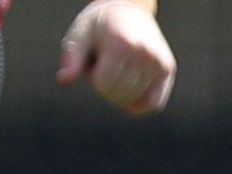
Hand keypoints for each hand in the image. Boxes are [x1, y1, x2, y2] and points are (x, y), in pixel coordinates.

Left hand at [58, 0, 176, 115]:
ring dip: (121, 94)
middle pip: (118, 94)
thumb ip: (72, 58)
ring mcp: (159, 62)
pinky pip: (153, 104)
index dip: (93, 78)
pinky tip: (131, 93)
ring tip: (119, 72)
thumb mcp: (80, 35)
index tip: (95, 62)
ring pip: (134, 102)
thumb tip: (63, 80)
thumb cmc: (100, 25)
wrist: (129, 9)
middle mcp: (144, 52)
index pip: (103, 85)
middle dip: (106, 87)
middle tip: (107, 67)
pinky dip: (139, 105)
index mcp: (121, 43)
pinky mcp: (168, 69)